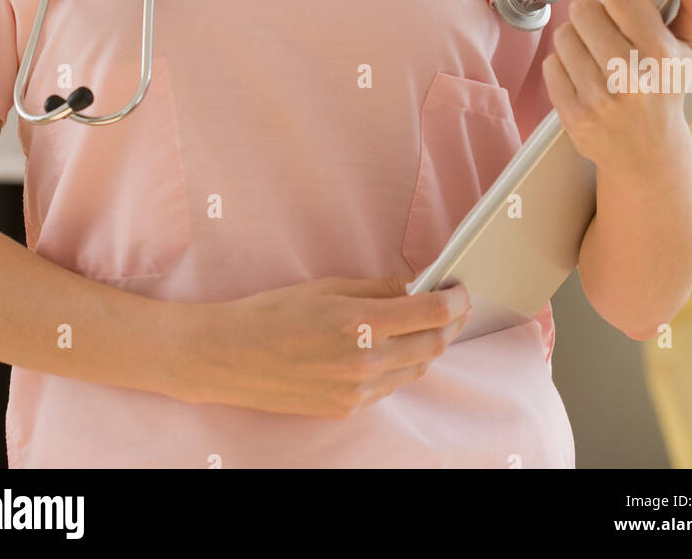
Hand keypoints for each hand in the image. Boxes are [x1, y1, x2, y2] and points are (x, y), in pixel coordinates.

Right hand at [172, 275, 471, 416]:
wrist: (230, 357)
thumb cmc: (275, 313)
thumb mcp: (329, 288)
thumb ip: (379, 289)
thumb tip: (417, 284)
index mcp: (361, 323)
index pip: (432, 312)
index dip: (455, 298)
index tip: (461, 287)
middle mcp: (365, 361)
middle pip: (434, 344)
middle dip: (451, 322)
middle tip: (455, 304)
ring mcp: (357, 391)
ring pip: (416, 369)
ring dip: (431, 345)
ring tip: (431, 324)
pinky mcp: (348, 408)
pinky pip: (391, 386)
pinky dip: (403, 365)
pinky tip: (398, 347)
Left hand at [542, 0, 691, 176]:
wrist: (648, 155)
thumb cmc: (666, 91)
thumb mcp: (689, 49)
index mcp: (661, 56)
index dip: (620, 0)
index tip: (627, 14)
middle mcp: (630, 77)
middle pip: (583, 9)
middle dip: (594, 17)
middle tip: (608, 35)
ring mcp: (599, 99)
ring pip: (564, 35)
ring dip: (578, 42)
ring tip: (597, 58)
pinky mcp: (573, 116)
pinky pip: (552, 65)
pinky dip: (565, 67)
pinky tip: (586, 79)